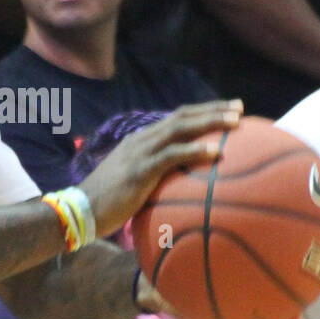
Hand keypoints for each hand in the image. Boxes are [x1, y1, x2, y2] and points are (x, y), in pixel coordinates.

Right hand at [78, 100, 242, 237]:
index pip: (175, 119)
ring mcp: (140, 152)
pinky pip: (172, 155)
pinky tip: (217, 151)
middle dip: (213, 109)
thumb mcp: (133, 184)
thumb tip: (177, 189)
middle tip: (240, 107)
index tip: (227, 111)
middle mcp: (141, 140)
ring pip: (180, 128)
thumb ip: (154, 179)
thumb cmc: (107, 204)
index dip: (202, 112)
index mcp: (140, 141)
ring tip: (236, 122)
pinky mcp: (140, 169)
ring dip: (210, 122)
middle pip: (182, 116)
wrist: (79, 211)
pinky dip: (196, 151)